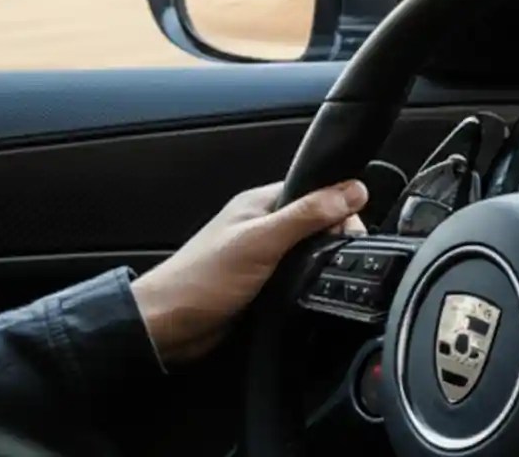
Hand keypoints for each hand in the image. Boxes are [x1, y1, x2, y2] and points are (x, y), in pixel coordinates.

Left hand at [132, 180, 367, 363]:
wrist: (166, 329)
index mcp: (261, 203)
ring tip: (330, 278)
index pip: (317, 191)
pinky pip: (299, 276)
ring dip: (322, 262)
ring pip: (310, 251)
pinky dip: (310, 282)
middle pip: (318, 221)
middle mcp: (263, 226)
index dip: (341, 207)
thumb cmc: (201, 280)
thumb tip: (353, 190)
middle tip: (339, 260)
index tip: (352, 232)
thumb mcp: (261, 241)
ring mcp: (264, 256)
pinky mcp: (264, 284)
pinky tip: (315, 291)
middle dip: (334, 237)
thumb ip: (307, 214)